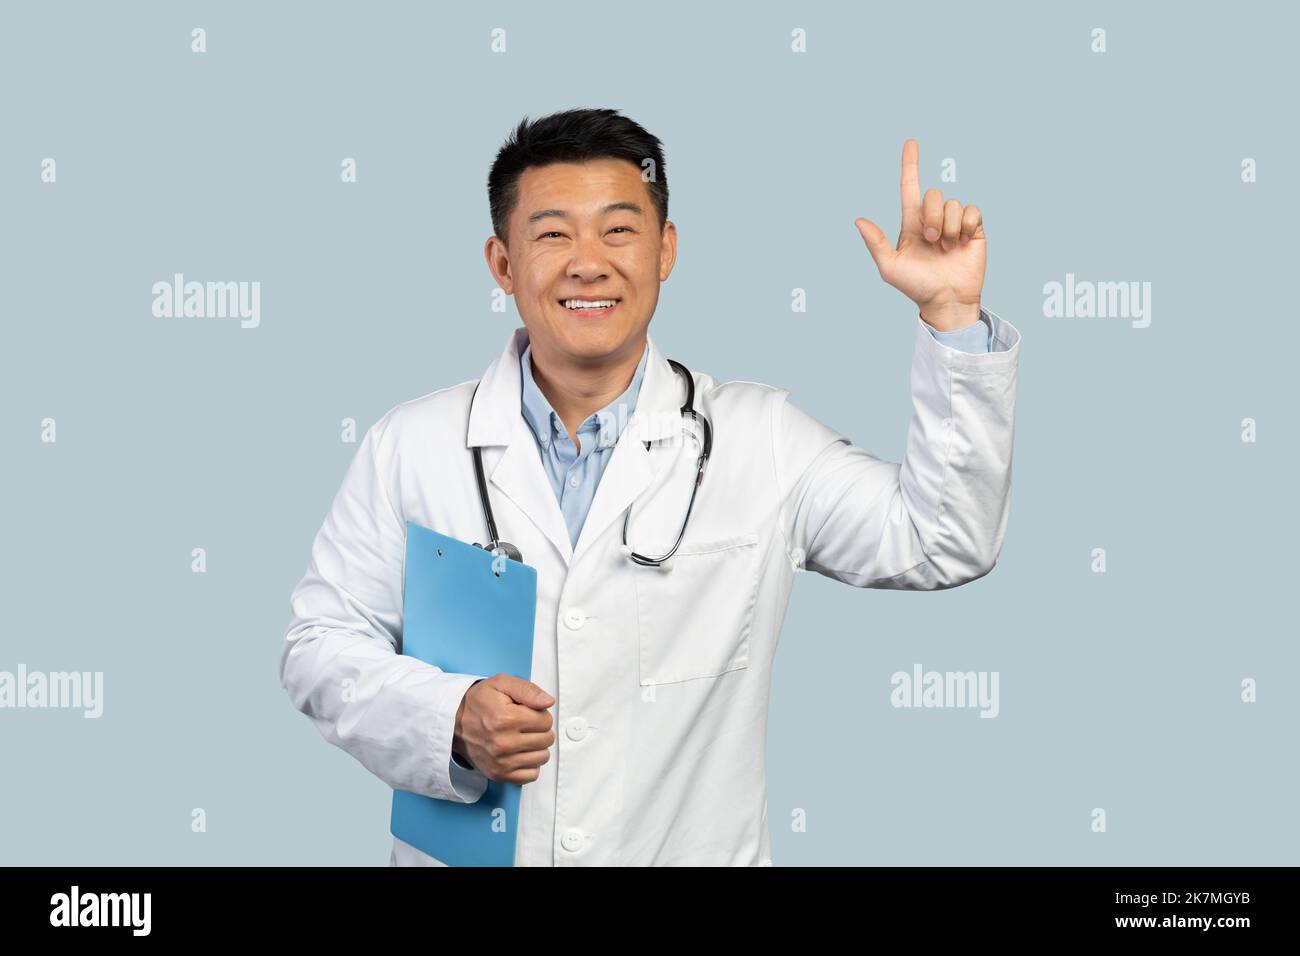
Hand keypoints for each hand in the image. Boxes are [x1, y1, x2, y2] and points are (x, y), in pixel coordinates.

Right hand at [453, 674, 555, 783]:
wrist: (453, 722)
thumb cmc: (478, 702)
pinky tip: (520, 752)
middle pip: (546, 739)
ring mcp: (501, 762)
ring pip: (542, 757)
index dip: (540, 713)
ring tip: (522, 737)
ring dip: (537, 746)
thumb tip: (548, 702)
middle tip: (524, 724)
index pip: (546, 720)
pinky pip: (531, 775)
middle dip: (540, 729)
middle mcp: (503, 743)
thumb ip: (528, 690)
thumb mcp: (501, 684)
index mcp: (506, 719)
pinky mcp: (498, 774)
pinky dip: (530, 764)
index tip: (527, 712)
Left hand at [854, 139, 985, 330]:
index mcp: (912, 224)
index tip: (911, 143)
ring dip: (950, 227)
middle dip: (933, 216)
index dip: (910, 165)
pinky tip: (964, 242)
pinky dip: (967, 226)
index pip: (910, 188)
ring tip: (948, 248)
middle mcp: (933, 220)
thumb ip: (875, 243)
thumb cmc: (916, 286)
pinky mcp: (974, 229)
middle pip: (933, 195)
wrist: (946, 300)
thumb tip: (859, 220)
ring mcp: (954, 224)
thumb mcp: (890, 267)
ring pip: (954, 203)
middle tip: (932, 240)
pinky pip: (972, 210)